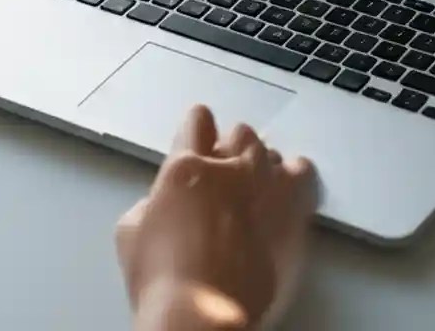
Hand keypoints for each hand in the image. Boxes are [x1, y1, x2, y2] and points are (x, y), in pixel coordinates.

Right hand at [116, 106, 317, 329]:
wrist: (205, 315)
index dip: (198, 128)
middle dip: (232, 148)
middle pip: (239, 134)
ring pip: (269, 152)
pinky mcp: (294, 212)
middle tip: (227, 169)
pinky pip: (303, 173)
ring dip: (261, 163)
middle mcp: (229, 168)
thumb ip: (153, 201)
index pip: (197, 122)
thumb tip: (164, 201)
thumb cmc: (163, 281)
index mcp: (185, 168)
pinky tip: (290, 182)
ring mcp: (266, 187)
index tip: (202, 132)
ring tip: (256, 183)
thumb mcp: (131, 232)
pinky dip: (295, 175)